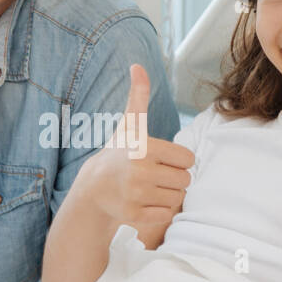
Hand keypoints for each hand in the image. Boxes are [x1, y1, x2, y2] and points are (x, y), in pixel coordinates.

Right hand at [76, 63, 194, 228]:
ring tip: (150, 188)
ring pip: (177, 199)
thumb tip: (137, 65)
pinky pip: (166, 215)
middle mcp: (140, 171)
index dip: (177, 160)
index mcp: (144, 147)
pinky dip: (159, 211)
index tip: (161, 159)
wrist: (93, 187)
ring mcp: (136, 194)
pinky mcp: (133, 215)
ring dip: (167, 195)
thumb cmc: (119, 152)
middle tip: (155, 176)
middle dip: (174, 179)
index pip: (188, 158)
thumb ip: (138, 96)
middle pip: (185, 180)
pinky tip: (144, 202)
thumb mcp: (129, 124)